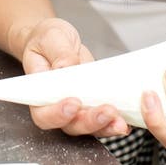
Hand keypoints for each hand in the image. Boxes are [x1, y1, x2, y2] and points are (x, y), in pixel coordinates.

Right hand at [21, 18, 129, 137]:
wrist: (57, 41)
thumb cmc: (47, 40)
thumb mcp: (51, 38)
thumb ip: (59, 54)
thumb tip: (67, 68)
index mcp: (39, 93)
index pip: (44, 113)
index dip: (58, 114)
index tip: (74, 103)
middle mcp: (56, 106)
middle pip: (70, 125)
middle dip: (90, 121)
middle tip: (107, 111)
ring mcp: (75, 108)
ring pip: (88, 126)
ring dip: (106, 126)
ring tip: (121, 121)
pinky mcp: (91, 103)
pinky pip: (102, 118)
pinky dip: (115, 120)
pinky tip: (127, 118)